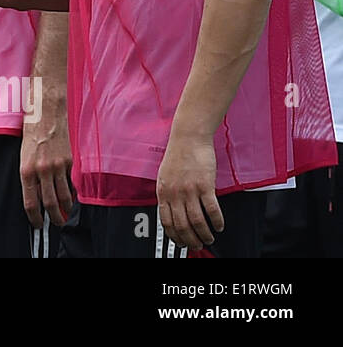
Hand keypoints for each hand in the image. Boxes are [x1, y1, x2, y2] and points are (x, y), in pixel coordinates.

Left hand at [19, 102, 73, 226]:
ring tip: (65, 214)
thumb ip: (30, 175)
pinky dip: (74, 193)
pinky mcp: (71, 161)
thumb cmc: (32, 132)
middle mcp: (42, 170)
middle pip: (50, 204)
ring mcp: (58, 166)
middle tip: (55, 223)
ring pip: (65, 197)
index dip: (34, 217)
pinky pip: (73, 184)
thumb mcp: (24, 155)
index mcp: (26, 169)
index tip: (37, 223)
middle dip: (54, 218)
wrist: (47, 113)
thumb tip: (37, 195)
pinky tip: (73, 197)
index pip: (30, 202)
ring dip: (66, 209)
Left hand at [157, 133, 221, 249]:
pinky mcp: (205, 185)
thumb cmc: (178, 155)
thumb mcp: (164, 176)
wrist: (188, 138)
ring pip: (197, 221)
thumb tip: (171, 212)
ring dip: (204, 234)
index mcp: (163, 192)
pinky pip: (212, 210)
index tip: (181, 243)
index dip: (174, 236)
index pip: (166, 222)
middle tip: (197, 246)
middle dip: (190, 240)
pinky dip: (217, 221)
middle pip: (182, 225)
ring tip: (209, 238)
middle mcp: (175, 193)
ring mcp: (190, 190)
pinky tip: (219, 226)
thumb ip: (167, 194)